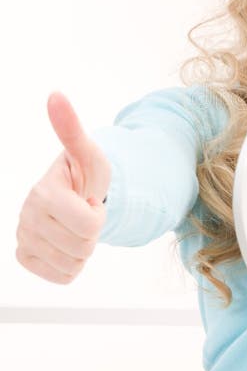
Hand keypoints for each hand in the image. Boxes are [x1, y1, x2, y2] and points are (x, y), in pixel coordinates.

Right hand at [15, 92, 111, 284]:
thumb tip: (55, 95)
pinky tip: (66, 241)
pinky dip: (72, 263)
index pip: (90, 225)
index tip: (89, 199)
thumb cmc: (84, 172)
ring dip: (84, 248)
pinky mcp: (25, 256)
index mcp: (43, 193)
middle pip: (83, 246)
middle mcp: (27, 217)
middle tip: (83, 212)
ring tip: (75, 225)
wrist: (74, 192)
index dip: (98, 214)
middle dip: (92, 231)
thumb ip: (71, 128)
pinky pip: (63, 275)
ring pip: (74, 264)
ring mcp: (23, 238)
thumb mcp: (88, 152)